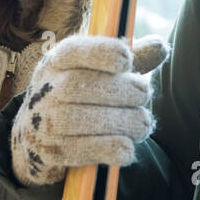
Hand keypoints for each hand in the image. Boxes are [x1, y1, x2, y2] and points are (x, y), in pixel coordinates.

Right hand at [11, 35, 170, 186]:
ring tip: (143, 124)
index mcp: (58, 62)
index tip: (127, 59)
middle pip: (78, 86)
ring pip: (79, 120)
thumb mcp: (101, 73)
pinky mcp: (49, 152)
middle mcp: (45, 89)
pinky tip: (128, 150)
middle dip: (118, 90)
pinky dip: (106, 149)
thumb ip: (131, 59)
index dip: (101, 52)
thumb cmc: (80, 97)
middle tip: (145, 94)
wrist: (38, 137)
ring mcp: (43, 122)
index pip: (73, 51)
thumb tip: (161, 46)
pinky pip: (77, 151)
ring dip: (119, 121)